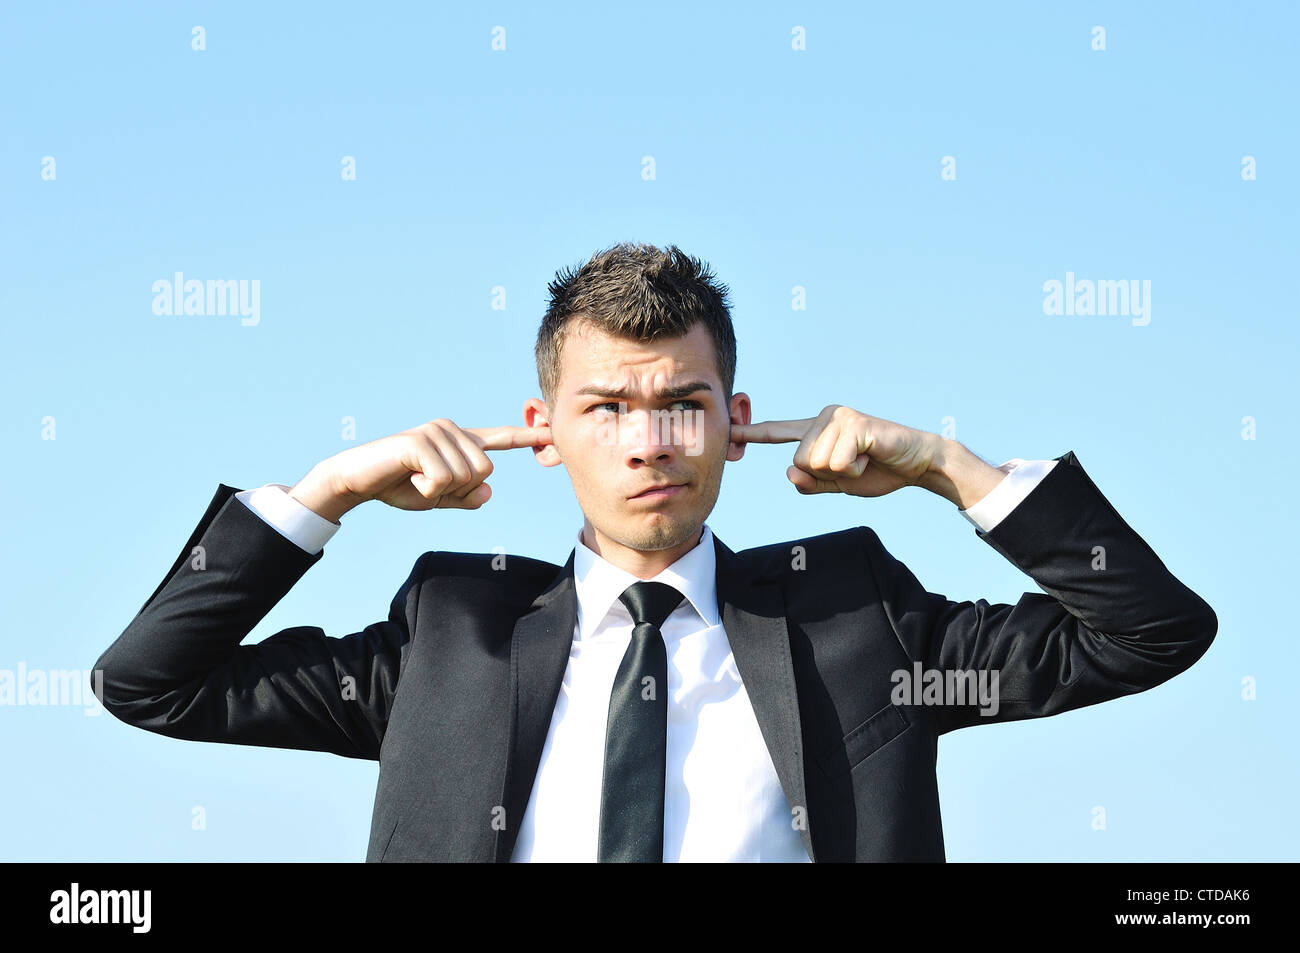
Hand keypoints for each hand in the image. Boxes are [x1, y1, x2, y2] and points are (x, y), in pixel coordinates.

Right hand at [290, 419, 551, 519]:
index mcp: (460, 442)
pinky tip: (409, 477)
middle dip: (459, 489)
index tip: (552, 433)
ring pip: (466, 477)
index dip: (527, 438)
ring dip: (440, 490)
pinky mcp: (420, 440)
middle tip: (427, 483)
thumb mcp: (438, 498)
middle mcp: (452, 430)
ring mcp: (437, 432)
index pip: (499, 440)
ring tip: (415, 478)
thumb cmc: (399, 486)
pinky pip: (443, 478)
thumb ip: (465, 497)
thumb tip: (488, 492)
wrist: (358, 481)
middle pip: (485, 472)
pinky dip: (427, 489)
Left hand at [730, 405, 940, 497]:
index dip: (753, 434)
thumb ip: (810, 483)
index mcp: (815, 430)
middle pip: (799, 462)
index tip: (730, 432)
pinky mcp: (855, 423)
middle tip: (855, 465)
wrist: (916, 464)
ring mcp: (838, 417)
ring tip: (864, 459)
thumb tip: (789, 472)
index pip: (779, 433)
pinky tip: (872, 455)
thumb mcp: (837, 484)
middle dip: (827, 476)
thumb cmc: (877, 471)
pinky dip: (856, 469)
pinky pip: (837, 462)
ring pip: (815, 463)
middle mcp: (823, 417)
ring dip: (844, 472)